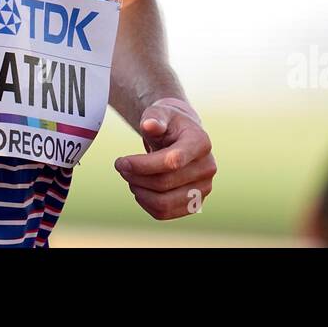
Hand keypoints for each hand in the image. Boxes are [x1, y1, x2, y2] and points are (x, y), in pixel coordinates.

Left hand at [114, 98, 215, 220]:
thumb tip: (149, 125)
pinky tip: (139, 188)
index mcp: (201, 143)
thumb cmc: (167, 123)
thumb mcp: (159, 113)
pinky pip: (165, 213)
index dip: (143, 165)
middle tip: (120, 166)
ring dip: (139, 192)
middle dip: (135, 177)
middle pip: (164, 183)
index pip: (172, 161)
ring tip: (130, 178)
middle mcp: (207, 167)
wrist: (180, 135)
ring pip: (164, 203)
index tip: (120, 161)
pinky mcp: (194, 203)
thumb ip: (154, 117)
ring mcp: (203, 188)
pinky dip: (146, 203)